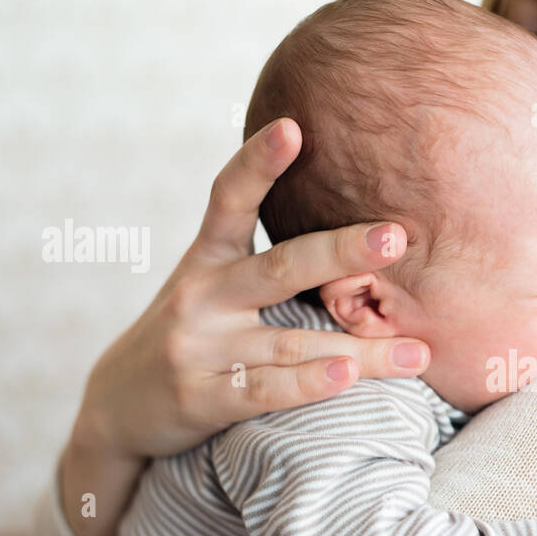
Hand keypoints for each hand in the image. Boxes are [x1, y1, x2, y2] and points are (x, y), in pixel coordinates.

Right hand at [61, 117, 430, 535]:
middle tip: (397, 236)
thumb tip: (354, 236)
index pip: (229, 200)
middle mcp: (199, 296)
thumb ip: (264, 264)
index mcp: (206, 260)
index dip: (259, 162)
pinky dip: (308, 384)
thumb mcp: (209, 288)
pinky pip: (264, 390)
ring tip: (418, 353)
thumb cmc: (191, 340)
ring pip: (291, 342)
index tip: (293, 125)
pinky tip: (347, 377)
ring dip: (360, 349)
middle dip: (342, 252)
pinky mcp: (200, 399)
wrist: (118, 410)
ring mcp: (198, 348)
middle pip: (279, 267)